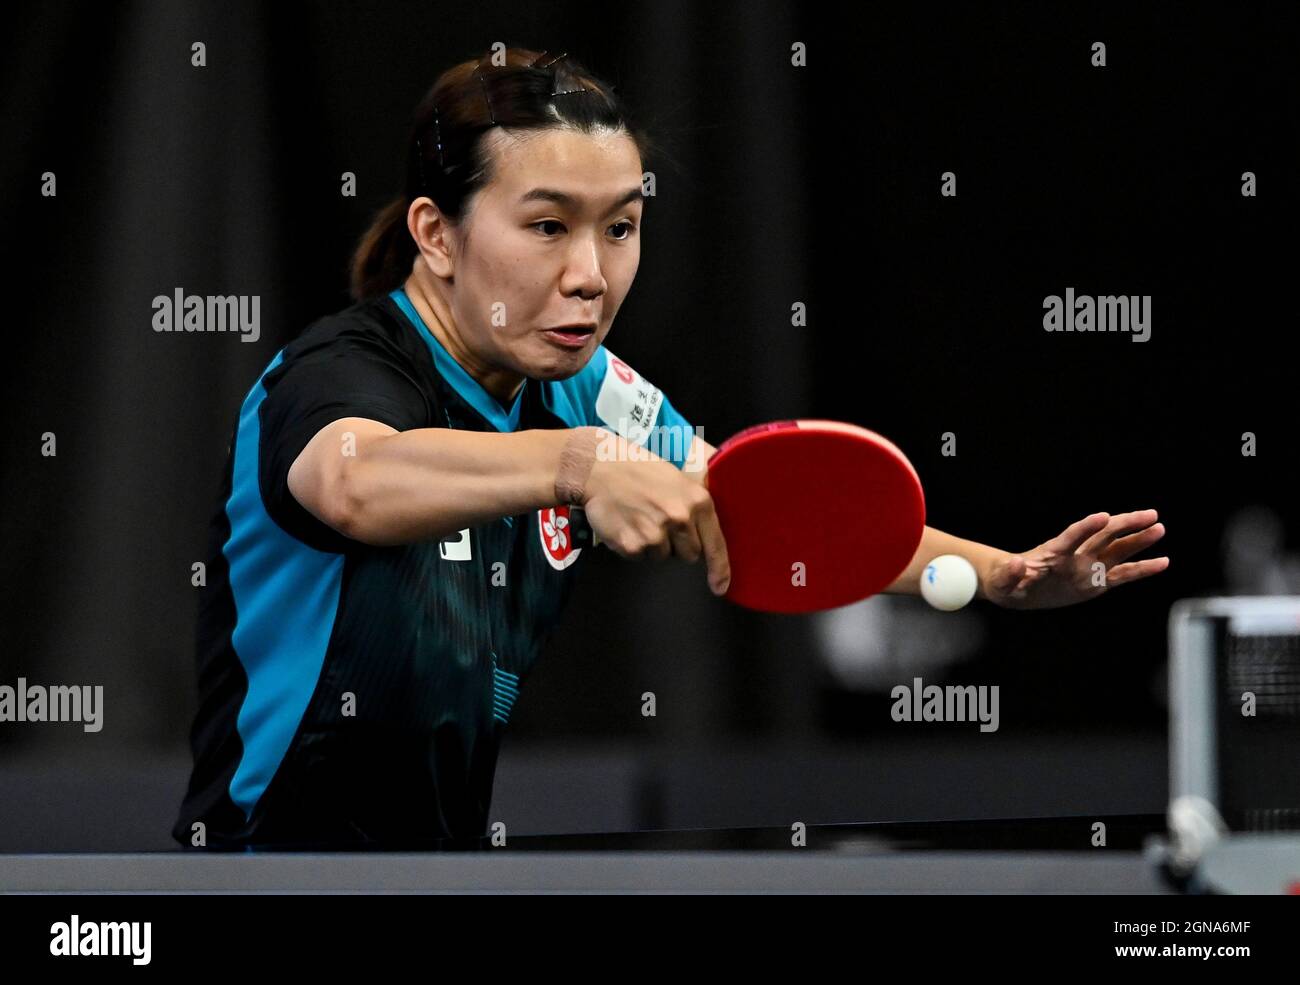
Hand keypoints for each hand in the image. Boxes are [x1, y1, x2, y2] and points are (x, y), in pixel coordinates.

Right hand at [581, 435, 730, 594]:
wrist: (599, 468)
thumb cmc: (639, 470)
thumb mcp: (679, 481)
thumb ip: (695, 509)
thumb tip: (706, 540)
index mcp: (697, 501)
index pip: (715, 545)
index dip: (719, 570)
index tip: (720, 586)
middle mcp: (680, 519)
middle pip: (690, 555)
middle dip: (678, 545)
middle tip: (660, 521)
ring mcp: (655, 534)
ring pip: (663, 557)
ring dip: (653, 544)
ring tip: (640, 517)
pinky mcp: (632, 545)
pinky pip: (639, 557)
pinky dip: (633, 545)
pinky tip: (626, 523)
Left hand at [982, 510, 1168, 609]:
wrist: (1016, 588)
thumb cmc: (1007, 582)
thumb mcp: (1003, 581)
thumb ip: (1010, 574)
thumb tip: (1016, 564)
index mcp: (1053, 553)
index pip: (1073, 537)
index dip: (1086, 527)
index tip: (1103, 516)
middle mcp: (1075, 556)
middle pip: (1104, 536)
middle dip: (1125, 525)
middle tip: (1150, 514)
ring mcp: (1088, 567)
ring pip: (1118, 550)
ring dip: (1138, 540)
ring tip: (1159, 528)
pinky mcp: (1096, 582)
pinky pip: (1123, 574)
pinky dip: (1142, 569)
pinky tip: (1163, 561)